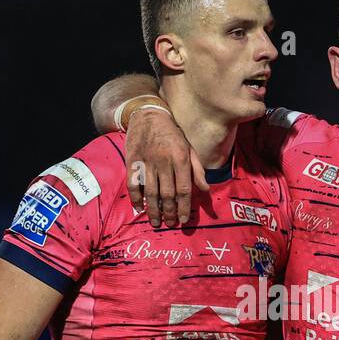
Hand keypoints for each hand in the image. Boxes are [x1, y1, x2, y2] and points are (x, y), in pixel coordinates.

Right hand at [124, 107, 206, 226]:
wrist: (148, 115)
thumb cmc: (172, 134)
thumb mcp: (189, 148)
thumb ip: (197, 170)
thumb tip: (205, 190)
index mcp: (180, 158)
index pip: (183, 189)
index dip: (184, 207)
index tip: (184, 220)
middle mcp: (164, 161)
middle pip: (167, 194)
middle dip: (170, 212)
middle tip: (171, 223)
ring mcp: (146, 161)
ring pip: (150, 192)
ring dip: (154, 211)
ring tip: (157, 222)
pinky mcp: (132, 161)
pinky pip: (133, 184)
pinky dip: (136, 198)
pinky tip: (139, 209)